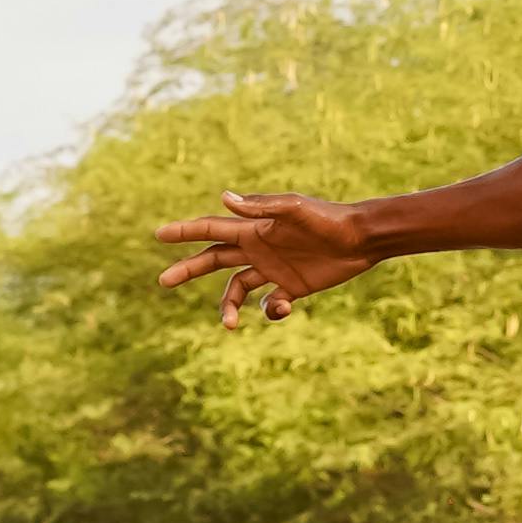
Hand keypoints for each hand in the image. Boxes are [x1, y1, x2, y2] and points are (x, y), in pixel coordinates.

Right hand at [155, 192, 379, 329]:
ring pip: (236, 289)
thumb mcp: (294, 210)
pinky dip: (270, 310)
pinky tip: (284, 306)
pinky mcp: (292, 287)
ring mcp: (273, 269)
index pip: (211, 229)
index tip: (159, 235)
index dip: (185, 231)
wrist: (362, 239)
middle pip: (213, 260)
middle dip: (188, 269)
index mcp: (254, 229)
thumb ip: (260, 208)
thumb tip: (223, 198)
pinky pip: (269, 303)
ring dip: (228, 306)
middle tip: (163, 280)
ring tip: (228, 324)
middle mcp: (258, 248)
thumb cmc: (329, 219)